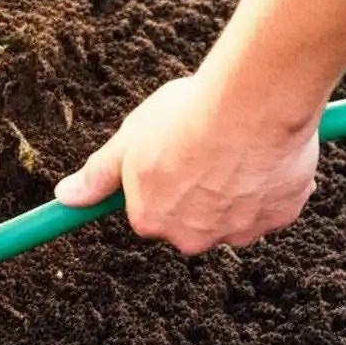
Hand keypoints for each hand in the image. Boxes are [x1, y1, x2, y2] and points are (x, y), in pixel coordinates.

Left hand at [53, 75, 320, 253]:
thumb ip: (98, 175)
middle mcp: (192, 237)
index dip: (161, 178)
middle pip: (193, 218)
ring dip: (237, 185)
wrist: (248, 107)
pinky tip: (265, 150)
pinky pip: (273, 203)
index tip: (171, 154)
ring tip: (236, 143)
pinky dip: (272, 181)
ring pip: (236, 211)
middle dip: (200, 187)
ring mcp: (239, 230)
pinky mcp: (281, 217)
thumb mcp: (129, 140)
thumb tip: (65, 197)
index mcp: (151, 219)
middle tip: (205, 145)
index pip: (149, 209)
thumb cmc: (184, 118)